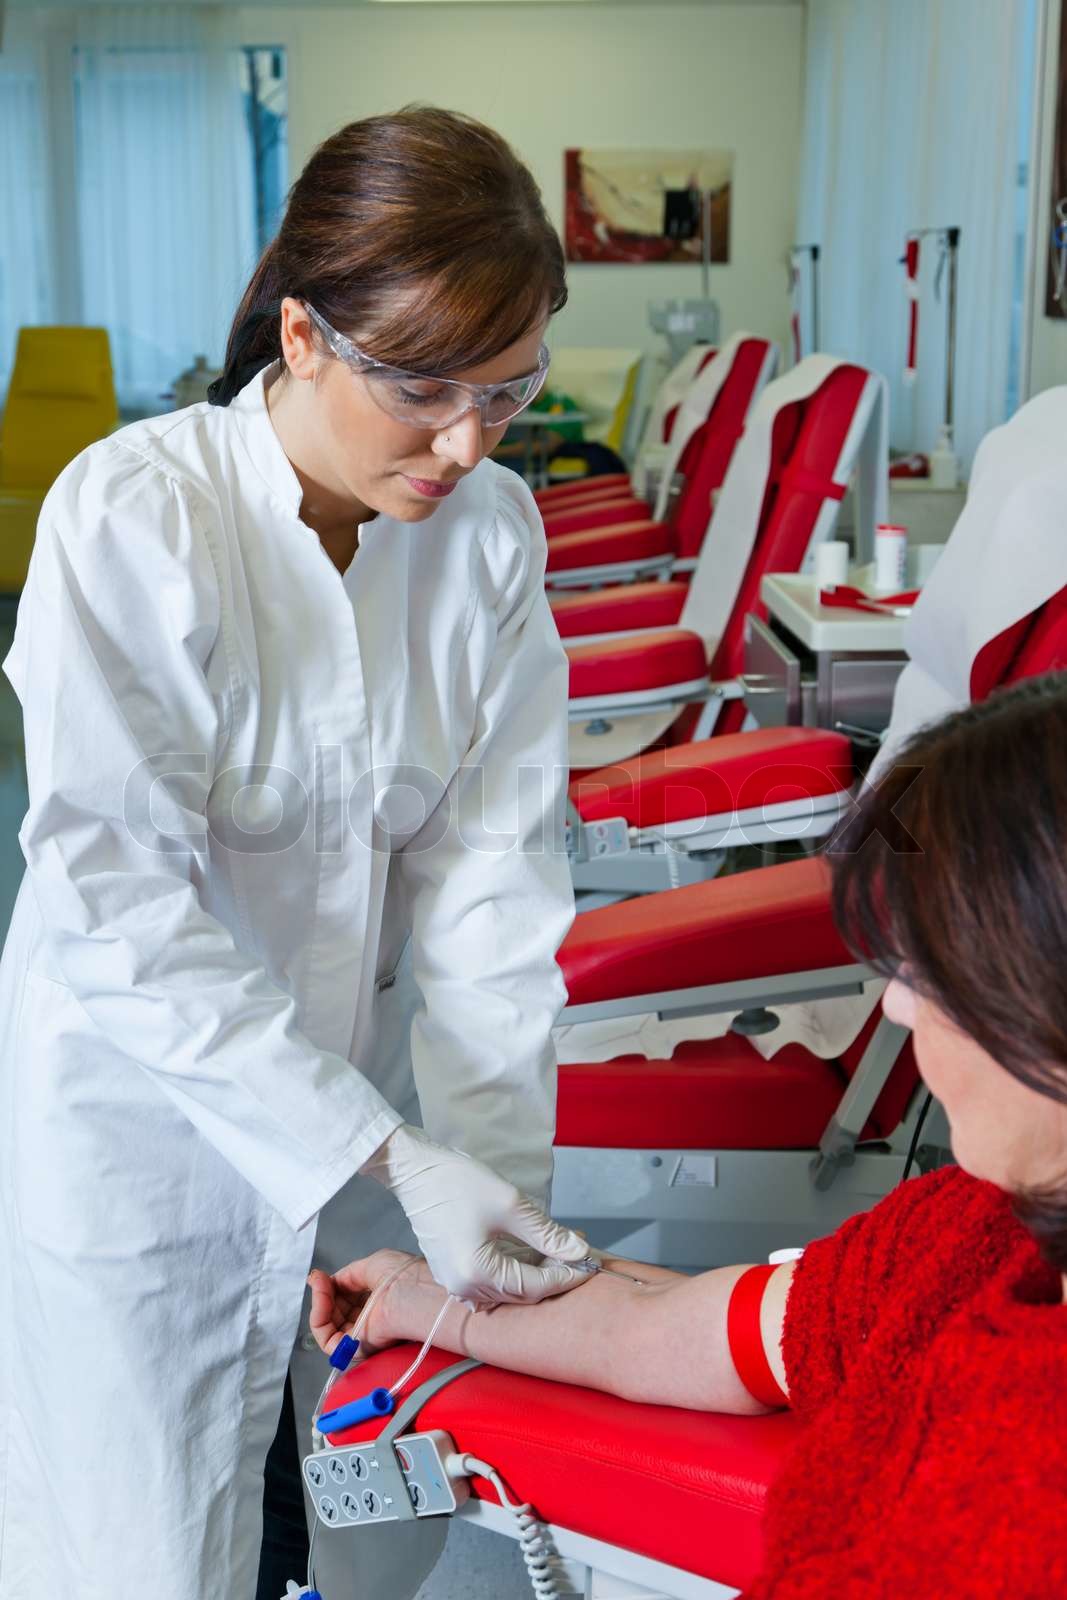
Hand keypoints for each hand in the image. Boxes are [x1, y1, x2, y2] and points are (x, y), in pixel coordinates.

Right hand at [306, 1248, 416, 1357]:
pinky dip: (318, 1319)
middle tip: (319, 1281)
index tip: (321, 1276)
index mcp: (379, 1300)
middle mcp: (371, 1319)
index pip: (347, 1298)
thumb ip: (347, 1276)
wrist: (411, 1293)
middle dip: (324, 1293)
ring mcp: (364, 1335)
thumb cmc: (402, 1276)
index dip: (331, 1286)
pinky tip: (321, 1301)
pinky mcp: (356, 1349)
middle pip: (335, 1311)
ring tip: (320, 1288)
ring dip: (319, 1304)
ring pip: (329, 1325)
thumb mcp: (371, 1265)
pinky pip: (327, 1339)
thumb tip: (325, 1280)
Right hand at [360, 1123, 589, 1306]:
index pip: (534, 1287)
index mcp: (476, 1275)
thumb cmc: (458, 1182)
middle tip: (577, 1248)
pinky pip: (491, 1280)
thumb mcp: (510, 1205)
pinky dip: (514, 1267)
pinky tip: (531, 1248)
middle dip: (552, 1271)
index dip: (566, 1275)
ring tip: (558, 1245)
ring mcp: (454, 1283)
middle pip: (521, 1292)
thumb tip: (579, 1252)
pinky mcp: (452, 1272)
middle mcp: (463, 1288)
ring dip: (535, 1270)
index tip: (591, 1262)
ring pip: (507, 1288)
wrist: (415, 1170)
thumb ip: (547, 1234)